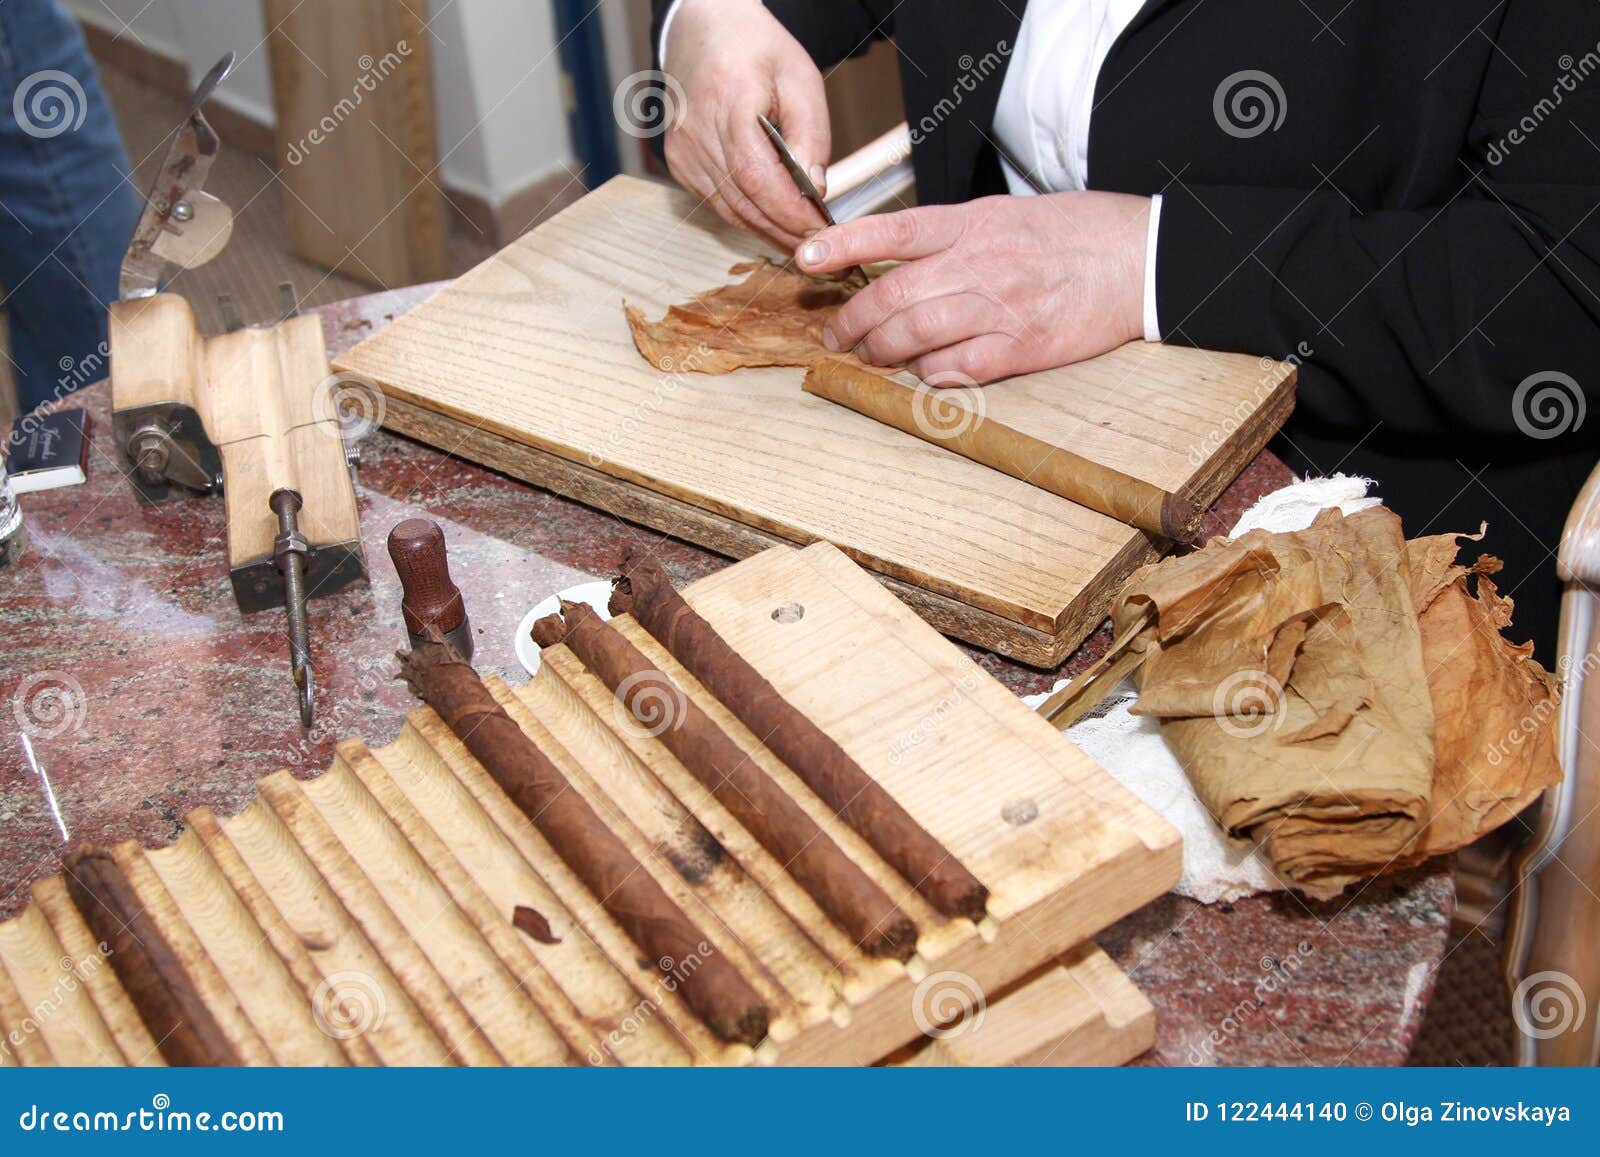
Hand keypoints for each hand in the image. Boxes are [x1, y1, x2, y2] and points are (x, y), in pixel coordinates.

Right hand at [661, 0, 830, 249]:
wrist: (704, 30)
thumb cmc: (755, 48)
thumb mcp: (800, 78)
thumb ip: (811, 134)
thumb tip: (813, 189)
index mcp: (729, 98)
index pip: (755, 174)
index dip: (787, 210)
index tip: (818, 228)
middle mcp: (697, 129)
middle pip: (742, 199)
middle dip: (783, 229)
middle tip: (817, 244)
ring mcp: (682, 149)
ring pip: (728, 208)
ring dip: (766, 230)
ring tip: (799, 240)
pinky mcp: (679, 162)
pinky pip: (716, 201)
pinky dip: (746, 216)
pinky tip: (771, 221)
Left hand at [796, 193, 1151, 383]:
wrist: (1137, 257)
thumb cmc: (1069, 233)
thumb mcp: (1003, 213)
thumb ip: (949, 236)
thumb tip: (892, 260)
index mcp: (973, 222)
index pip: (894, 231)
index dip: (843, 244)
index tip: (806, 257)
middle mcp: (982, 263)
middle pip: (895, 294)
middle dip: (853, 321)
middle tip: (836, 335)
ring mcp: (1002, 308)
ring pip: (918, 334)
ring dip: (884, 351)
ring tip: (871, 356)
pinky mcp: (1024, 348)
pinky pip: (961, 368)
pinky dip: (933, 374)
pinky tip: (924, 373)